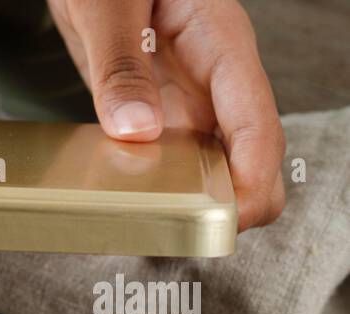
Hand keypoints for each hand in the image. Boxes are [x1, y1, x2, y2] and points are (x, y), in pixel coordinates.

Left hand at [48, 0, 284, 230]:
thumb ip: (119, 64)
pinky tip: (128, 205)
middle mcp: (207, 71)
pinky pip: (160, 152)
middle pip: (239, 151)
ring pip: (202, 159)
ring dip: (186, 197)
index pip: (255, 118)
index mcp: (218, 38)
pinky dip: (149, 182)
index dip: (256, 175)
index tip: (238, 218)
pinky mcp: (145, 101)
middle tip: (191, 239)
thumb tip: (136, 130)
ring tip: (157, 235)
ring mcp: (178, 89)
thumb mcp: (108, 3)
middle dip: (228, 199)